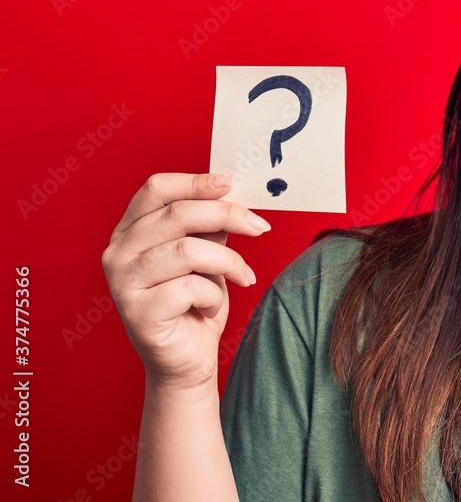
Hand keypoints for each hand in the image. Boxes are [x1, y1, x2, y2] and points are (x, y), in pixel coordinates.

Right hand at [101, 173, 269, 389]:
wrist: (187, 359)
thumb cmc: (195, 303)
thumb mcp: (206, 254)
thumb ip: (210, 226)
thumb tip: (233, 194)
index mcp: (130, 230)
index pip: (156, 189)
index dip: (196, 182)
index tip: (231, 182)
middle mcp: (118, 252)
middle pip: (177, 214)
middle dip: (227, 215)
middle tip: (260, 226)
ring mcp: (123, 282)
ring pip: (188, 250)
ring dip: (228, 262)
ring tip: (242, 277)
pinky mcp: (137, 312)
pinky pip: (190, 287)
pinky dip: (214, 296)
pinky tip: (211, 308)